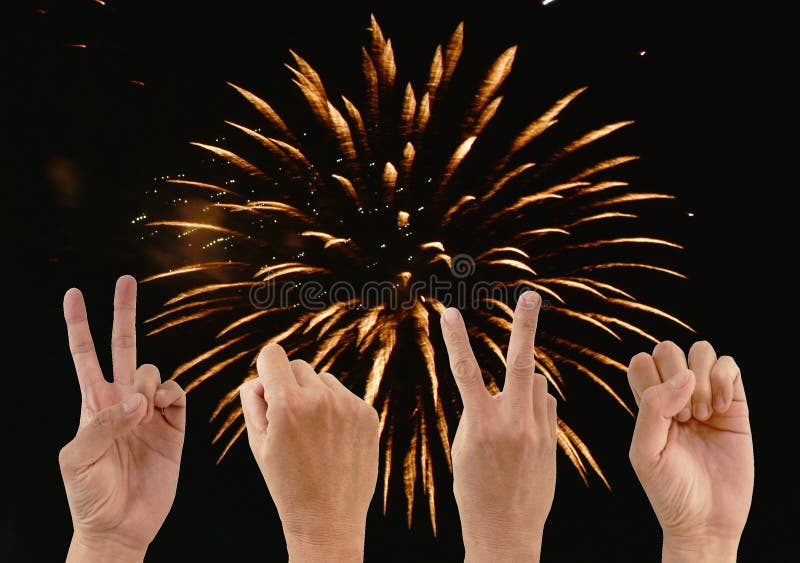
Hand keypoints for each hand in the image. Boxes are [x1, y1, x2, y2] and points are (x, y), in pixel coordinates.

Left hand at [59, 276, 185, 562]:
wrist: (121, 526)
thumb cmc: (89, 495)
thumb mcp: (78, 458)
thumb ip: (103, 422)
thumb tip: (138, 399)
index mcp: (93, 404)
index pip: (84, 355)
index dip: (78, 325)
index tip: (74, 294)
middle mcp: (121, 401)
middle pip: (122, 346)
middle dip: (122, 313)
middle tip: (125, 279)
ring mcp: (148, 412)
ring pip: (152, 371)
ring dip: (146, 385)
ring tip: (140, 416)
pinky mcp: (173, 426)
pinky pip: (177, 393)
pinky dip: (170, 396)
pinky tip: (161, 411)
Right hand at [239, 344, 378, 562]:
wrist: (327, 518)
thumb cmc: (286, 481)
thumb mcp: (258, 443)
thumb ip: (253, 401)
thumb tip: (261, 377)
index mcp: (287, 404)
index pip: (272, 355)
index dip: (266, 367)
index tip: (268, 383)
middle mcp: (320, 399)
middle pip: (298, 366)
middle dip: (289, 386)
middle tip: (288, 421)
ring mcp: (348, 405)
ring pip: (323, 379)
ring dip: (315, 396)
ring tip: (313, 434)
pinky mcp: (368, 414)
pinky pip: (345, 395)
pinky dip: (336, 409)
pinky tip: (333, 439)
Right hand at [440, 291, 556, 562]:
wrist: (505, 530)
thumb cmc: (473, 490)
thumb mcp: (463, 449)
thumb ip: (478, 413)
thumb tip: (496, 389)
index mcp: (481, 425)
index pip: (464, 371)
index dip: (455, 339)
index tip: (449, 313)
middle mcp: (512, 423)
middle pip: (520, 363)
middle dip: (524, 326)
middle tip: (531, 296)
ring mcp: (538, 431)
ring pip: (535, 385)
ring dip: (522, 385)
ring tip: (510, 415)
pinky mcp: (553, 440)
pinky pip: (546, 406)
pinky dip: (534, 407)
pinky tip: (524, 431)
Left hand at [627, 341, 752, 562]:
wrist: (705, 521)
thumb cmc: (668, 489)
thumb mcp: (645, 452)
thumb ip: (652, 408)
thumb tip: (683, 375)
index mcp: (647, 403)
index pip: (641, 361)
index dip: (650, 378)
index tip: (660, 413)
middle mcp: (675, 395)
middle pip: (669, 349)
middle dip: (676, 376)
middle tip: (683, 416)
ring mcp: (706, 397)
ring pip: (701, 351)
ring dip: (701, 378)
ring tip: (703, 414)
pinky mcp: (735, 405)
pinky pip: (730, 365)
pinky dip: (724, 379)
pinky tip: (721, 409)